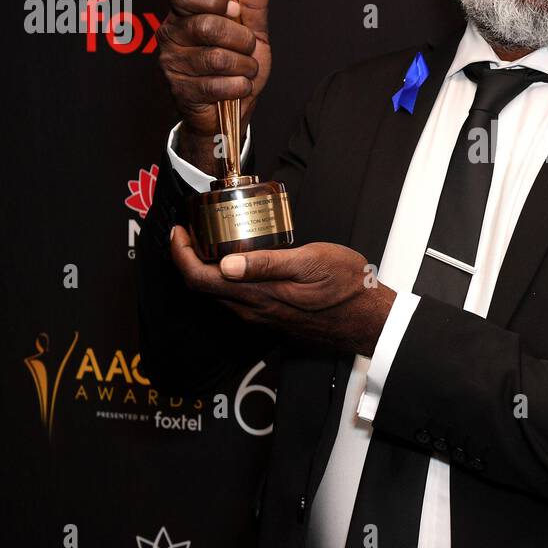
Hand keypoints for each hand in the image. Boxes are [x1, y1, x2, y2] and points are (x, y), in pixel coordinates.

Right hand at [156, 0, 272, 173]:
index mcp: (184, 12)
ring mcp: (172, 63)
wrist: (233, 109)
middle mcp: (171, 34)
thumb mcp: (252, 30)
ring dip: (244, 66)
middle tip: (246, 48)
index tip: (234, 10)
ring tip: (243, 70)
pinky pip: (217, 85)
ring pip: (216, 58)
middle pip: (208, 26)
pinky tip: (236, 88)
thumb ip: (254, 1)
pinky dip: (239, 87)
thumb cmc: (237, 66)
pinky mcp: (179, 91)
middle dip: (241, 40)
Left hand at [169, 225, 395, 356]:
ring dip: (206, 268)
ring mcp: (261, 315)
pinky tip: (238, 260)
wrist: (367, 317)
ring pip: (218, 293)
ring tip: (210, 240)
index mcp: (258, 294)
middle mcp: (253, 309)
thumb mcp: (310, 263)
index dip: (181, 254)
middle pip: (203, 287)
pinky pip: (236, 297)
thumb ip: (267, 264)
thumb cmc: (346, 287)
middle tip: (192, 231)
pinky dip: (225, 277)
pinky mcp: (271, 315)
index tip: (180, 231)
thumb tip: (226, 265)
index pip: (200, 279)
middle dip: (189, 258)